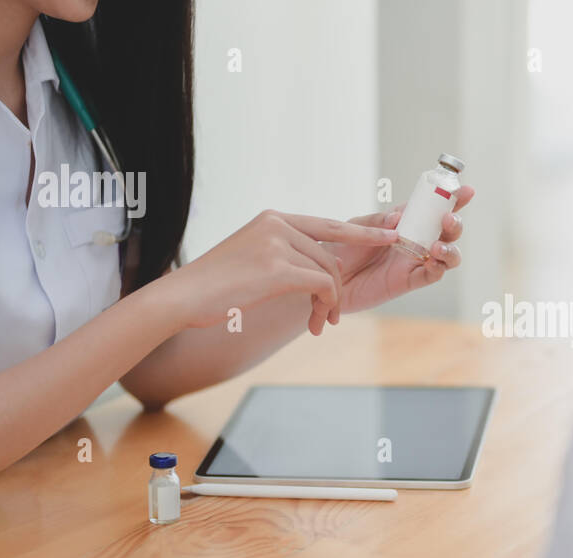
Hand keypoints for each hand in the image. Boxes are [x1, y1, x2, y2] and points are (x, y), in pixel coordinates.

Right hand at [161, 209, 397, 334]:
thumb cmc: (213, 287)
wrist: (181, 298)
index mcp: (272, 218)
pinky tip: (318, 321)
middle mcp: (277, 224)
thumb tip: (324, 267)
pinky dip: (327, 305)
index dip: (361, 234)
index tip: (391, 236)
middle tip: (330, 317)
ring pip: (328, 272)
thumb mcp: (251, 260)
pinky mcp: (277, 268)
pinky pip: (322, 285)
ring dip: (330, 303)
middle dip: (335, 289)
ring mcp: (277, 243)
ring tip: (320, 324)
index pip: (328, 224)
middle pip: (329, 256)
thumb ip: (285, 255)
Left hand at [325, 186, 474, 313]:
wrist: (327, 279)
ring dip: (450, 248)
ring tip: (438, 246)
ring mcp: (413, 261)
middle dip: (455, 222)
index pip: (431, 208)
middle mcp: (414, 240)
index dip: (451, 199)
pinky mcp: (408, 281)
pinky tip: (433, 261)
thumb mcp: (354, 227)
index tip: (466, 190)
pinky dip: (438, 268)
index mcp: (403, 222)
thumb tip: (398, 218)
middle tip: (447, 218)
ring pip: (447, 254)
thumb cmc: (339, 250)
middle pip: (446, 230)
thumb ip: (376, 221)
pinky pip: (431, 275)